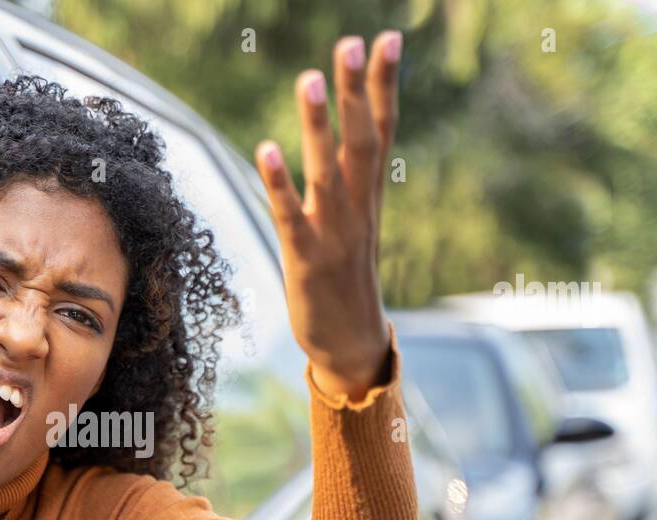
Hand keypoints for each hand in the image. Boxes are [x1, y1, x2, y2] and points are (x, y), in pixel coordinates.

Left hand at [254, 31, 400, 402]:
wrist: (351, 344)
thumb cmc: (346, 278)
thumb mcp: (353, 221)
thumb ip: (347, 177)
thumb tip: (344, 132)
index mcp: (369, 197)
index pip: (383, 130)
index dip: (384, 85)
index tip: (390, 37)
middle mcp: (358, 210)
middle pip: (363, 141)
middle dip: (358, 91)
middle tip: (353, 42)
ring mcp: (335, 236)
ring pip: (328, 173)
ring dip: (318, 128)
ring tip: (309, 79)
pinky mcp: (307, 262)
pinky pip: (292, 217)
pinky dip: (280, 184)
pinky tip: (266, 150)